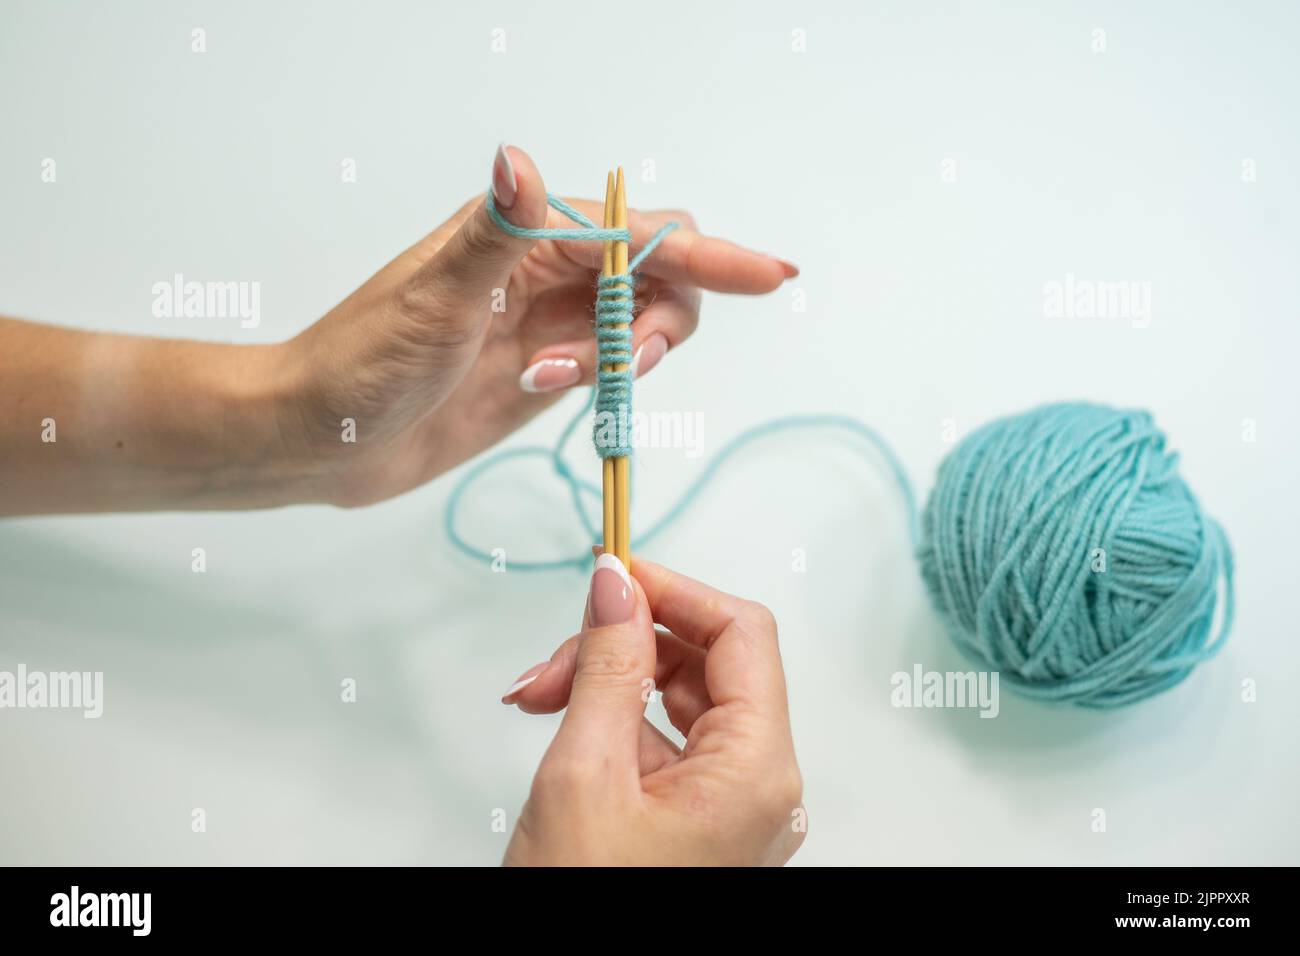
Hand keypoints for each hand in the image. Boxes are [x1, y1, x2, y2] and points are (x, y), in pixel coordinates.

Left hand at [0, 145, 793, 515]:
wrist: (321, 434)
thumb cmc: (362, 360)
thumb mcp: (435, 298)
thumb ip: (494, 232)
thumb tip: (520, 159)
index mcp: (526, 238)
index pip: (641, 235)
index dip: (712, 252)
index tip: (769, 275)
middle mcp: (546, 275)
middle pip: (657, 279)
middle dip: (659, 320)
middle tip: (613, 366)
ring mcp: (549, 327)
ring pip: (640, 326)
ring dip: (626, 358)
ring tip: (554, 382)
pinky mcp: (543, 375)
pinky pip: (610, 368)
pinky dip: (615, 383)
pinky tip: (568, 393)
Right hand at [500, 554, 804, 865]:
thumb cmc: (581, 904)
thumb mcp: (584, 774)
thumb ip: (606, 666)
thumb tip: (616, 586)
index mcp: (756, 773)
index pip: (740, 633)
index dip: (674, 591)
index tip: (612, 572)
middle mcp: (760, 790)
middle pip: (708, 665)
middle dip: (623, 645)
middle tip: (555, 657)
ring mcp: (733, 810)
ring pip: (682, 704)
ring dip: (608, 685)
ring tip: (541, 696)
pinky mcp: (700, 824)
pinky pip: (669, 747)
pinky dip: (614, 727)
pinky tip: (564, 728)